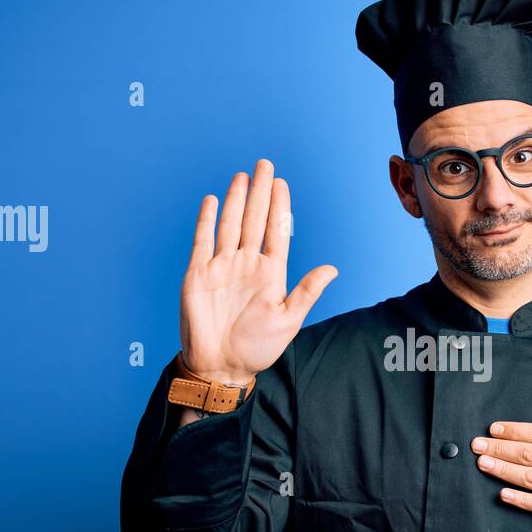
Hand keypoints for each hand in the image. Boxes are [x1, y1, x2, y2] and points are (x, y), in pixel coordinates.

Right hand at [179, 159, 337, 381]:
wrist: (221, 367)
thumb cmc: (257, 348)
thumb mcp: (288, 321)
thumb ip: (307, 292)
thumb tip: (333, 268)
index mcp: (271, 273)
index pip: (277, 232)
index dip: (279, 207)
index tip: (282, 183)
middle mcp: (247, 264)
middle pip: (255, 220)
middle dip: (260, 192)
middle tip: (265, 164)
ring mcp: (222, 267)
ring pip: (231, 225)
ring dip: (237, 200)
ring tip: (243, 175)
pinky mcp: (198, 274)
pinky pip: (203, 241)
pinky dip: (207, 220)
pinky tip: (214, 200)